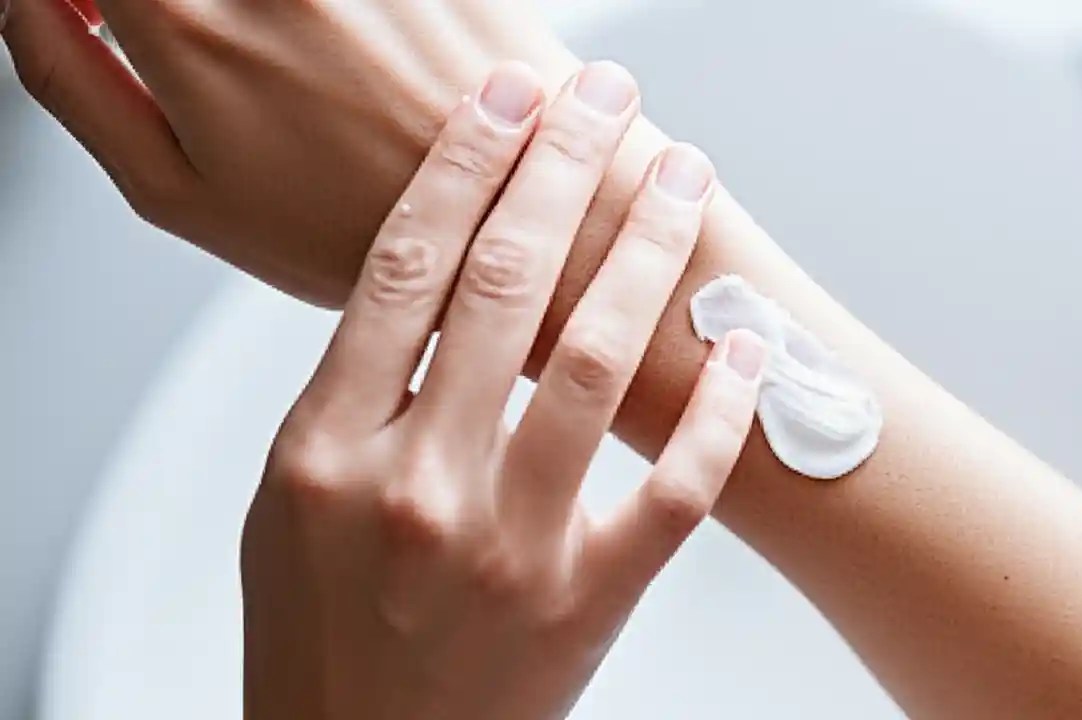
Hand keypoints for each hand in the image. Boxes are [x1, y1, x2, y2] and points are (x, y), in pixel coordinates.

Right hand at [2, 0, 573, 303]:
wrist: (519, 217)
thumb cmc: (359, 224)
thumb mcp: (183, 197)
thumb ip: (75, 85)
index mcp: (188, 20)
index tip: (97, 18)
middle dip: (160, 10)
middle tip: (199, 50)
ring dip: (253, 11)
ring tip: (290, 61)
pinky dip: (325, 10)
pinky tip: (340, 42)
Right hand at [240, 62, 765, 719]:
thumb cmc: (319, 635)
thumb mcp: (285, 500)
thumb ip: (349, 391)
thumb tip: (429, 279)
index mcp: (326, 451)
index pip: (404, 267)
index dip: (463, 164)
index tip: (507, 99)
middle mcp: (417, 488)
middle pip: (503, 288)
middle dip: (561, 171)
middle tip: (601, 99)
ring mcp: (510, 548)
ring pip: (595, 365)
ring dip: (647, 254)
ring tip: (679, 178)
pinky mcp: (588, 603)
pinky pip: (673, 491)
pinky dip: (721, 413)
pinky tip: (745, 347)